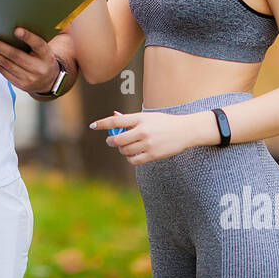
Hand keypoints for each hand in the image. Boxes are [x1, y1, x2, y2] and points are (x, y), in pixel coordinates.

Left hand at [0, 26, 60, 93]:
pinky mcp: (19, 84)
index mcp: (46, 55)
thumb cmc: (42, 59)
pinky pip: (3, 71)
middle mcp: (38, 67)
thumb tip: (11, 30)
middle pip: (15, 55)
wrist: (49, 81)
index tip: (17, 30)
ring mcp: (28, 78)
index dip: (28, 37)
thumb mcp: (43, 49)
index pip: (38, 44)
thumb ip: (31, 40)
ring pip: (5, 64)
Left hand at [88, 109, 202, 164]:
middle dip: (111, 141)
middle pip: (117, 140)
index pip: (116, 121)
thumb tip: (114, 117)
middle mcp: (143, 131)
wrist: (185, 131)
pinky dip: (129, 158)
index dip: (102, 124)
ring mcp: (148, 144)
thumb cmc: (164, 122)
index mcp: (141, 118)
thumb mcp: (148, 116)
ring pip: (124, 151)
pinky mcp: (153, 155)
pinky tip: (131, 154)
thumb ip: (131, 119)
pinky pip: (133, 160)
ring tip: (125, 147)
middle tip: (111, 141)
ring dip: (121, 150)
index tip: (93, 126)